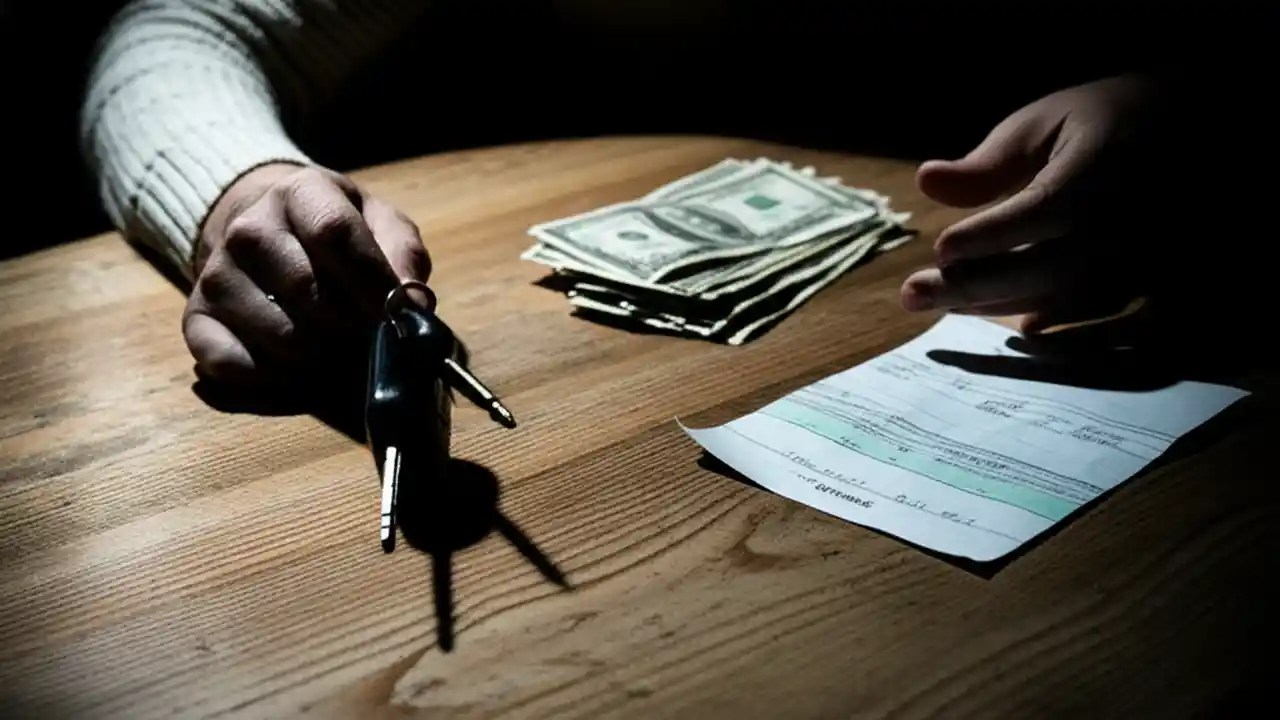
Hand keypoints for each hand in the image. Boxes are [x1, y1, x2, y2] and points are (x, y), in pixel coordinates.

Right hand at [184, 163, 430, 384]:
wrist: (263, 227)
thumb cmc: (335, 232)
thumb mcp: (379, 224)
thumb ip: (404, 258)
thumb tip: (415, 307)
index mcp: (300, 193)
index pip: (334, 233)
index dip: (372, 282)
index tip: (396, 314)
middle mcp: (248, 229)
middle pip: (307, 290)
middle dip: (350, 326)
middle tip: (366, 335)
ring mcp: (216, 273)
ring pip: (278, 334)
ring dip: (320, 356)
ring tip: (333, 346)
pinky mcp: (196, 316)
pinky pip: (231, 363)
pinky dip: (272, 380)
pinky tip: (294, 368)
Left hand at [901, 74, 1161, 332]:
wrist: (1203, 126)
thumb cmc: (1109, 120)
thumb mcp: (1048, 121)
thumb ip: (991, 161)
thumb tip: (926, 182)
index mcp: (1103, 169)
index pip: (1042, 210)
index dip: (990, 234)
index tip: (941, 248)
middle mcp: (1131, 218)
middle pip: (1048, 267)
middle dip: (975, 285)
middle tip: (912, 295)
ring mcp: (1153, 255)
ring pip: (1073, 299)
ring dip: (1005, 306)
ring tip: (947, 305)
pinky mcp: (1167, 280)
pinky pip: (1120, 320)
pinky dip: (1069, 331)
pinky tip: (1023, 327)